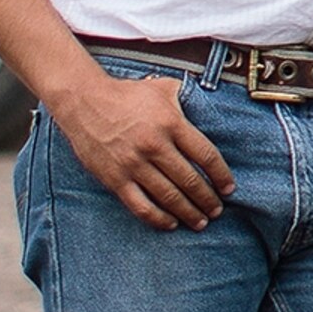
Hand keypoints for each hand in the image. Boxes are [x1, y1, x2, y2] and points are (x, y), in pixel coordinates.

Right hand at [47, 67, 236, 229]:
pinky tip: (171, 223)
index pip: (205, 155)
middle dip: (208, 199)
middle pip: (190, 180)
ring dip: (189, 212)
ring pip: (169, 197)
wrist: (84, 100)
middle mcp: (154, 145)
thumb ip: (189, 100)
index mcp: (171, 123)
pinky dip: (159, 219)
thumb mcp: (164, 88)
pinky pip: (141, 206)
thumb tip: (212, 110)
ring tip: (201, 221)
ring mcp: (133, 164)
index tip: (229, 188)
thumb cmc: (127, 94)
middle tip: (217, 209)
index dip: (221, 175)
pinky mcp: (115, 178)